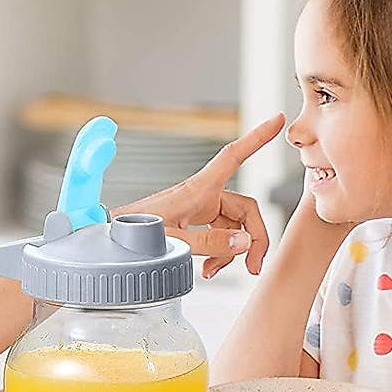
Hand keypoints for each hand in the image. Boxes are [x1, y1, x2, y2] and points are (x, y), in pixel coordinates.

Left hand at [115, 113, 285, 280]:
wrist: (114, 239)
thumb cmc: (135, 233)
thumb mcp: (174, 240)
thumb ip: (210, 243)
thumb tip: (245, 242)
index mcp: (199, 189)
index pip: (233, 156)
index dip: (257, 137)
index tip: (277, 120)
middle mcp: (203, 195)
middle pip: (247, 210)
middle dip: (255, 238)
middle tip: (253, 266)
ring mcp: (201, 209)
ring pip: (235, 227)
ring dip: (232, 252)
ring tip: (215, 271)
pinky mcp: (196, 222)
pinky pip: (221, 236)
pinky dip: (220, 254)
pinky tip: (208, 269)